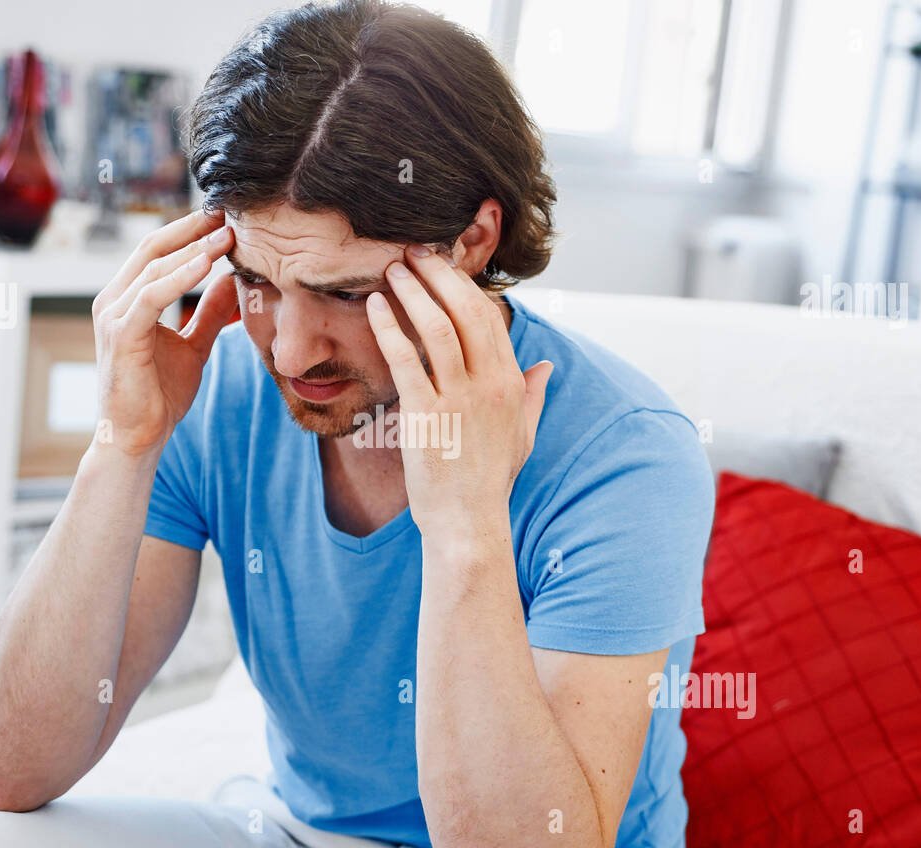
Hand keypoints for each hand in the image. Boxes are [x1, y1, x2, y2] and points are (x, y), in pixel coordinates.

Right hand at [90, 207, 239, 462]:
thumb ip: (207, 312)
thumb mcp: (193, 345)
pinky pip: (152, 296)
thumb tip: (232, 280)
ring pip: (154, 267)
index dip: (192, 231)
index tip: (227, 217)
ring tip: (228, 234)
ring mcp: (114, 316)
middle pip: (154, 248)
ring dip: (194, 248)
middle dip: (192, 228)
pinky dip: (180, 277)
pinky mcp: (121, 335)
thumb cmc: (159, 394)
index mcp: (128, 298)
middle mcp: (114, 300)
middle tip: (229, 211)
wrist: (138, 437)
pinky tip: (208, 264)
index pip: (159, 250)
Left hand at [366, 243, 552, 539]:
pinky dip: (388, 326)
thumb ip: (534, 396)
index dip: (464, 285)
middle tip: (414, 253)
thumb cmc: (490, 480)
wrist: (468, 522)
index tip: (442, 266)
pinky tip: (373, 305)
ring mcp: (459, 399)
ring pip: (437, 327)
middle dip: (439, 275)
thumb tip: (547, 367)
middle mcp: (490, 385)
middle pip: (466, 310)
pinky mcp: (426, 414)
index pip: (490, 318)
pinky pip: (405, 358)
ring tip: (392, 269)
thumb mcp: (522, 435)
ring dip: (413, 291)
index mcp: (511, 383)